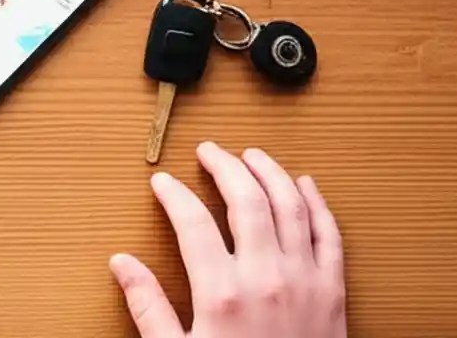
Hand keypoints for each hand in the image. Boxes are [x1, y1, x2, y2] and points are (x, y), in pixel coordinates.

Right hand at [110, 142, 345, 337]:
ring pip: (291, 205)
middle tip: (209, 150)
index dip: (173, 194)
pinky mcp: (335, 292)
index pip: (192, 221)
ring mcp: (306, 281)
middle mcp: (267, 277)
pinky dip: (318, 203)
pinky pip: (330, 234)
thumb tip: (121, 263)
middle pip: (246, 199)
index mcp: (222, 292)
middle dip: (225, 166)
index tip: (162, 181)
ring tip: (252, 155)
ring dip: (271, 172)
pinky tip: (305, 185)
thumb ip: (148, 306)